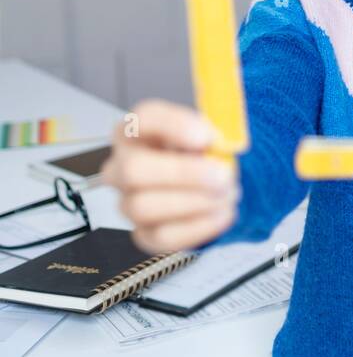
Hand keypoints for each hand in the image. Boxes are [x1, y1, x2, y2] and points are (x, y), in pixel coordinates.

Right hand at [98, 100, 239, 252]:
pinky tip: (223, 214)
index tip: (207, 137)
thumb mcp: (208, 133)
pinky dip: (198, 227)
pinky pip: (161, 237)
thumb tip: (220, 147)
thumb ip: (212, 134)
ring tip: (227, 195)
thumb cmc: (202, 152)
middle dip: (184, 173)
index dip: (174, 126)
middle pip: (133, 169)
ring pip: (143, 206)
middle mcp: (121, 165)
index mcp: (135, 131)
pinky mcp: (143, 233)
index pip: (142, 119)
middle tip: (224, 175)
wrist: (209, 183)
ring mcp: (128, 202)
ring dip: (194, 202)